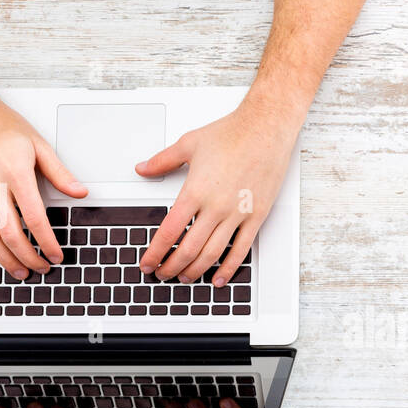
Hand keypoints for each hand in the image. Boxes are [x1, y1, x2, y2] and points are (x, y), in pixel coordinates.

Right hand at [0, 90, 86, 278]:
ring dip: (5, 259)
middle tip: (42, 268)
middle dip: (28, 256)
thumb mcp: (38, 144)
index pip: (34, 217)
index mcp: (15, 172)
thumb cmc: (1, 125)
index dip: (46, 241)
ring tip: (20, 272)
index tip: (56, 255)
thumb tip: (81, 193)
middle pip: (10, 232)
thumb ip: (60, 173)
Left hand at [135, 101, 297, 287]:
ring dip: (195, 271)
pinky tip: (219, 278)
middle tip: (162, 274)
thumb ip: (162, 161)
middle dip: (171, 267)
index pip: (168, 232)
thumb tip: (143, 169)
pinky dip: (228, 268)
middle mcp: (215, 206)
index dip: (155, 253)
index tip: (147, 263)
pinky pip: (241, 250)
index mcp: (194, 191)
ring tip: (185, 278)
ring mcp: (237, 214)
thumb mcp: (188, 144)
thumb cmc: (231, 134)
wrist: (265, 128)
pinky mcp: (256, 216)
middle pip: (188, 249)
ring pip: (212, 254)